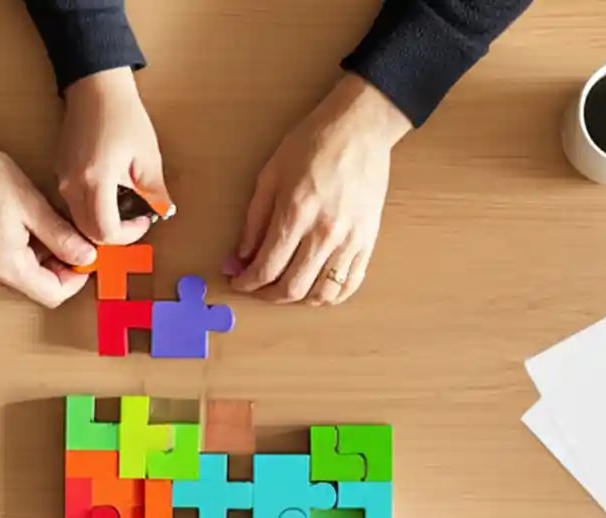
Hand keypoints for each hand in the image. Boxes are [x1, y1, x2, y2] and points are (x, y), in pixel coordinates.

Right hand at [0, 128, 95, 307]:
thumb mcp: (31, 203)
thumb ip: (62, 237)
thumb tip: (85, 256)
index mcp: (2, 265)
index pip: (52, 295)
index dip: (74, 278)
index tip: (83, 256)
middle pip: (34, 287)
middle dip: (54, 263)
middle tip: (60, 230)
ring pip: (17, 278)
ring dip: (33, 258)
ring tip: (31, 222)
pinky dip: (13, 255)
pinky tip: (12, 226)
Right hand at [58, 67, 173, 245]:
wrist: (96, 88)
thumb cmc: (123, 116)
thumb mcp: (148, 157)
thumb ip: (155, 192)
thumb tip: (163, 212)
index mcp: (95, 180)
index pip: (105, 231)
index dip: (127, 236)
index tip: (143, 222)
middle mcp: (72, 184)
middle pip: (88, 232)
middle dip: (114, 235)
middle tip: (135, 221)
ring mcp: (62, 179)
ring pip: (78, 221)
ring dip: (101, 223)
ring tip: (123, 208)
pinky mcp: (59, 173)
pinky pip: (73, 204)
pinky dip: (91, 210)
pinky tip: (109, 195)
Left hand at [232, 73, 410, 305]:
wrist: (361, 128)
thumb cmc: (313, 144)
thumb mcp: (270, 175)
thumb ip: (253, 222)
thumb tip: (237, 258)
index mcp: (296, 213)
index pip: (266, 267)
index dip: (247, 282)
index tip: (238, 281)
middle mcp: (324, 232)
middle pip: (292, 287)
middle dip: (267, 295)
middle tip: (256, 287)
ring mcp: (350, 240)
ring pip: (321, 294)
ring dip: (298, 300)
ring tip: (285, 288)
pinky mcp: (368, 241)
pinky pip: (349, 284)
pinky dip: (329, 296)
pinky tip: (315, 288)